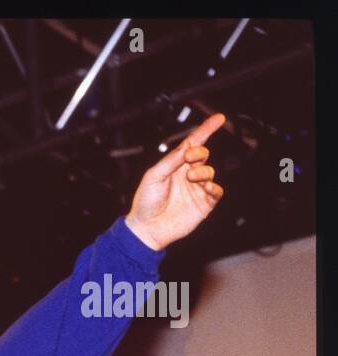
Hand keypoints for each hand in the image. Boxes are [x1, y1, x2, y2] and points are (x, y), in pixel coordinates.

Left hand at [125, 112, 226, 251]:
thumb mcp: (153, 177)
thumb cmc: (146, 202)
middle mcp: (188, 174)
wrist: (147, 228)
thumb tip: (187, 147)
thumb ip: (170, 161)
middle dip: (199, 153)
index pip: (193, 144)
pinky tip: (205, 188)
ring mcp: (197, 189)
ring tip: (191, 177)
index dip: (206, 130)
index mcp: (175, 165)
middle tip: (189, 158)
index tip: (219, 118)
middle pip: (202, 155)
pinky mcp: (204, 204)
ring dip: (203, 171)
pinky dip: (213, 187)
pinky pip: (216, 192)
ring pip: (210, 171)